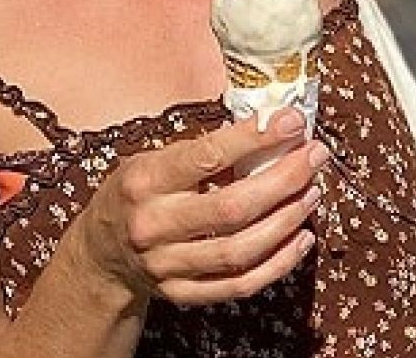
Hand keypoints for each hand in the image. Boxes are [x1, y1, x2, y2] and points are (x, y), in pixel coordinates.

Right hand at [67, 107, 328, 307]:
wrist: (100, 254)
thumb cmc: (139, 193)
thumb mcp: (154, 159)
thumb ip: (204, 148)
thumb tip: (270, 125)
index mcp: (145, 181)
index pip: (206, 157)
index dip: (255, 138)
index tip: (292, 121)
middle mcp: (152, 225)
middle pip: (232, 208)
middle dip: (285, 179)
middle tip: (315, 156)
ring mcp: (166, 265)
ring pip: (240, 250)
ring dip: (287, 220)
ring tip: (312, 193)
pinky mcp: (181, 293)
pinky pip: (239, 285)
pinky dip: (278, 264)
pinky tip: (301, 238)